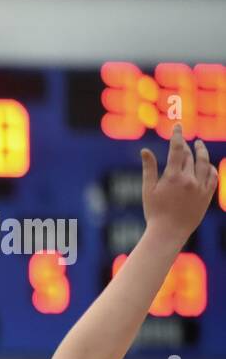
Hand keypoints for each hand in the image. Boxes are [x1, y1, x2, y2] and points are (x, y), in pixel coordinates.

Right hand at [141, 124, 218, 240]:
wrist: (169, 232)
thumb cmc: (154, 212)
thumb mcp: (147, 190)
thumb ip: (149, 168)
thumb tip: (145, 150)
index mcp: (173, 177)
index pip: (177, 149)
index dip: (177, 136)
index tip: (178, 126)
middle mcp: (189, 180)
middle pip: (189, 155)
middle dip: (185, 146)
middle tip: (182, 142)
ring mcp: (200, 187)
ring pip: (204, 163)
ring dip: (202, 152)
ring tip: (199, 146)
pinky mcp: (207, 196)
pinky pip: (213, 177)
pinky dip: (210, 168)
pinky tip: (207, 165)